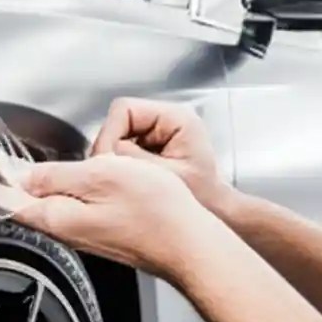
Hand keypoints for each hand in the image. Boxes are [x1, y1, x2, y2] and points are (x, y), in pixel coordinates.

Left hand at [13, 155, 226, 279]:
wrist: (189, 246)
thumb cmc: (154, 211)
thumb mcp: (100, 176)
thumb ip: (56, 175)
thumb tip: (20, 176)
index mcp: (56, 215)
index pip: (5, 200)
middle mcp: (64, 229)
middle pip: (20, 205)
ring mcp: (82, 233)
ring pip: (43, 206)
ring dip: (24, 189)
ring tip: (6, 173)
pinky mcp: (100, 232)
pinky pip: (66, 209)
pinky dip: (52, 194)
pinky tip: (54, 183)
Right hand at [90, 98, 234, 215]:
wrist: (218, 212)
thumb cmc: (203, 197)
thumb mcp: (166, 176)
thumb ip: (134, 160)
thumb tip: (104, 153)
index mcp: (176, 117)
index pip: (124, 109)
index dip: (109, 134)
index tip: (104, 161)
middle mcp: (166, 117)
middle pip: (117, 120)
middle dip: (110, 148)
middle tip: (109, 175)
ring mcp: (158, 130)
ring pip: (116, 134)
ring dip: (113, 157)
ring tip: (121, 180)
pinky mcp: (152, 143)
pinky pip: (122, 146)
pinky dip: (119, 163)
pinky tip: (128, 179)